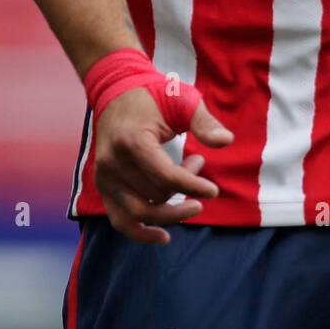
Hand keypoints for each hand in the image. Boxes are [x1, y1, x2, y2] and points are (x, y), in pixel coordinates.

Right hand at [94, 87, 233, 244]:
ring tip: (191, 199)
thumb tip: (226, 140)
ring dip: (170, 211)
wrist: (118, 90)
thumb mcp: (183, 100)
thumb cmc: (154, 95)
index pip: (165, 177)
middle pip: (156, 194)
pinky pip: (119, 219)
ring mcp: (104, 177)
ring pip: (140, 212)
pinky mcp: (103, 186)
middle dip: (185, 187)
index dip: (192, 186)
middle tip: (198, 164)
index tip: (213, 190)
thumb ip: (204, 122)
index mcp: (132, 141)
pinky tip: (164, 237)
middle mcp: (113, 163)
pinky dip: (140, 233)